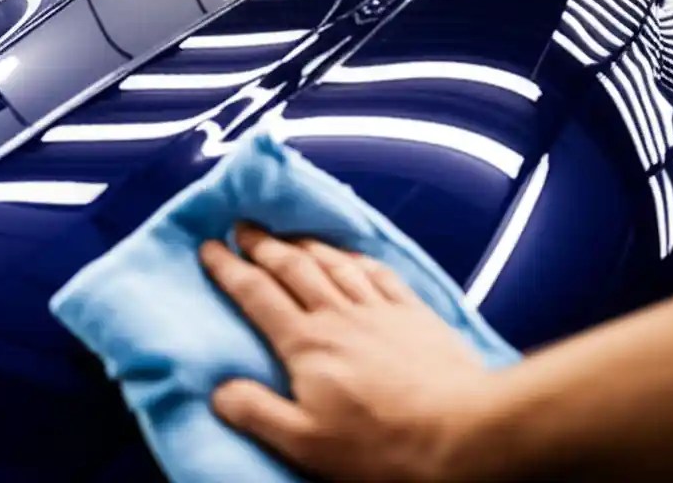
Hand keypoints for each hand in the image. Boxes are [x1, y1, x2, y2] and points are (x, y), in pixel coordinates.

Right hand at [200, 224, 495, 481]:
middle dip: (263, 244)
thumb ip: (257, 413)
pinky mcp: (416, 314)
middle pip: (293, 267)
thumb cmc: (382, 445)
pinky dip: (356, 256)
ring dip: (306, 243)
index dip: (229, 269)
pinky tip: (350, 253)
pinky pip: (379, 272)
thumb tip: (218, 390)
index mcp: (306, 344)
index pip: (257, 294)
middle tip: (242, 227)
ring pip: (334, 262)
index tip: (209, 247)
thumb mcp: (306, 443)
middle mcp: (339, 316)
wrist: (464, 435)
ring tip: (288, 233)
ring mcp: (380, 310)